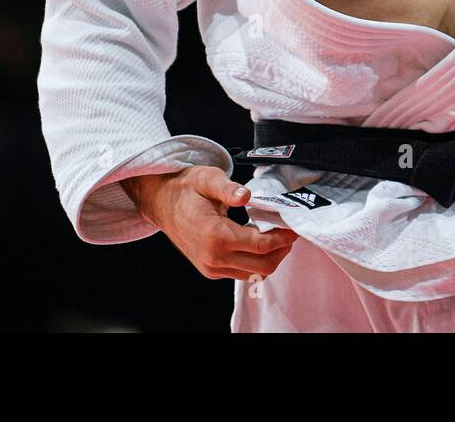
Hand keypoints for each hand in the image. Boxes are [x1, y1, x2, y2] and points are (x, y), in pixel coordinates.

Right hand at [121, 165, 299, 280]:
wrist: (161, 202)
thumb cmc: (186, 188)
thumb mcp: (208, 178)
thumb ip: (228, 188)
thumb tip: (246, 195)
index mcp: (216, 236)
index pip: (261, 246)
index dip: (282, 238)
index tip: (292, 227)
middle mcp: (214, 258)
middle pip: (263, 266)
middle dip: (281, 251)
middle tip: (288, 233)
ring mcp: (211, 268)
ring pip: (254, 274)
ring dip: (270, 258)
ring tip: (276, 237)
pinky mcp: (210, 270)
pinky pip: (241, 273)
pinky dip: (256, 262)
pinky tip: (258, 242)